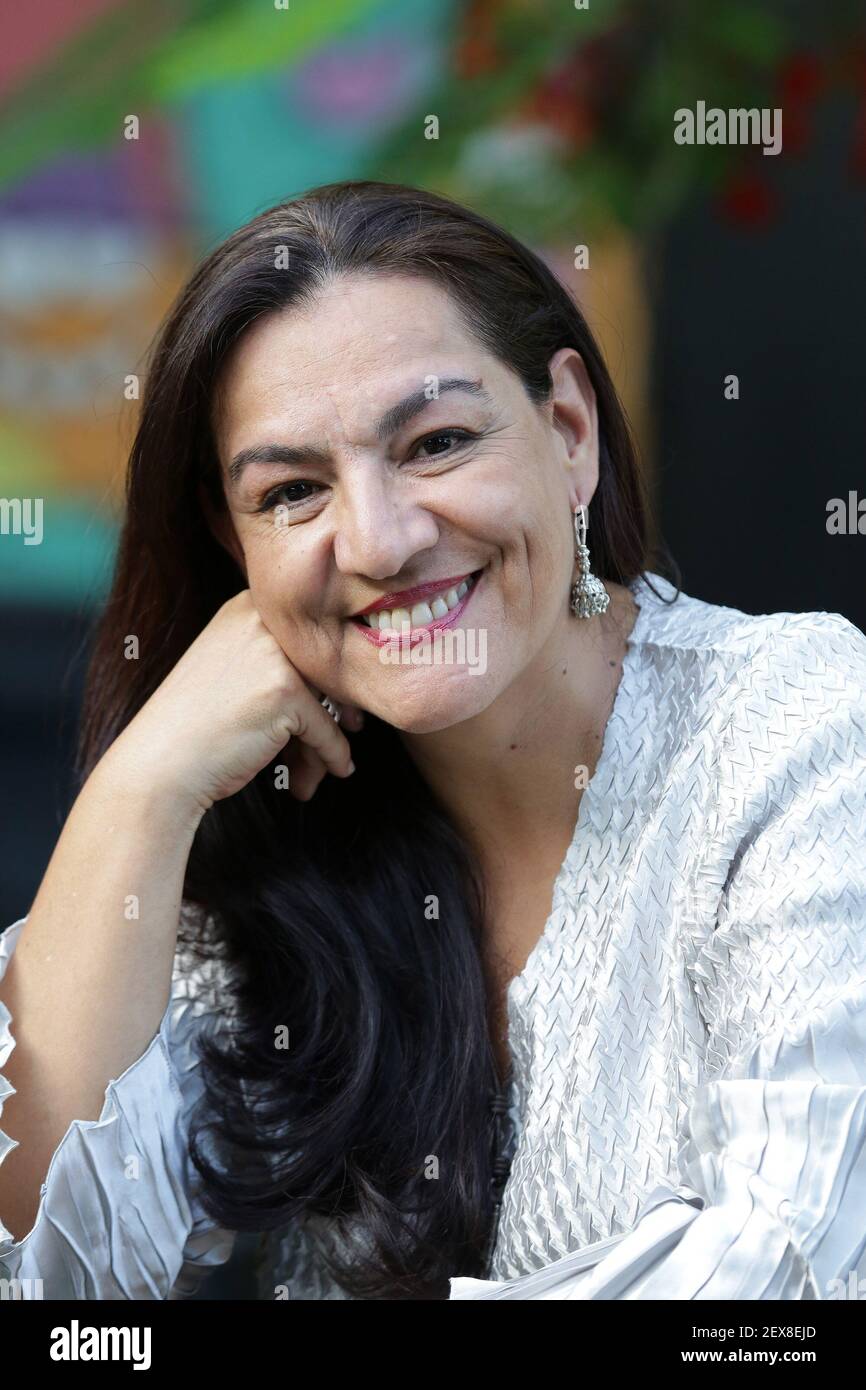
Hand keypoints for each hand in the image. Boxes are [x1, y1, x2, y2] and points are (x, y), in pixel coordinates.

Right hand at [107, 590, 363, 811]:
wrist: (158, 764)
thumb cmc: (191, 728)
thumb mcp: (230, 669)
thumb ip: (275, 660)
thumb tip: (340, 685)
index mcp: (245, 608)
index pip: (308, 637)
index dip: (327, 673)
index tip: (340, 702)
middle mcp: (260, 622)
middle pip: (324, 665)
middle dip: (336, 705)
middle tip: (348, 728)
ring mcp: (275, 655)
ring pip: (329, 700)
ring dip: (326, 739)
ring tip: (315, 769)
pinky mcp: (287, 692)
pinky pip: (328, 731)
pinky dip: (331, 757)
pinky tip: (333, 771)